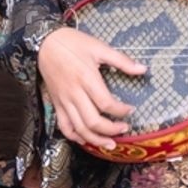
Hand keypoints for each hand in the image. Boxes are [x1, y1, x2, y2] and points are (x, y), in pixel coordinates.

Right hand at [36, 27, 147, 150]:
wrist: (44, 43)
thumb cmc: (72, 43)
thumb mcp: (98, 47)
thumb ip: (121, 60)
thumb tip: (143, 69)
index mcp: (86, 78)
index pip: (106, 104)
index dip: (121, 111)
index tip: (130, 110)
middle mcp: (74, 93)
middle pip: (93, 121)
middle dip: (111, 130)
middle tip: (124, 128)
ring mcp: (64, 101)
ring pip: (79, 129)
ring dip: (95, 140)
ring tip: (110, 144)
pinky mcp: (56, 104)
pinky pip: (64, 126)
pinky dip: (75, 137)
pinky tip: (86, 140)